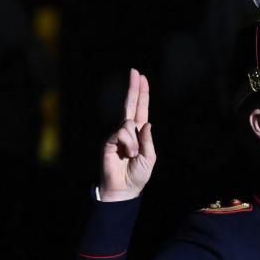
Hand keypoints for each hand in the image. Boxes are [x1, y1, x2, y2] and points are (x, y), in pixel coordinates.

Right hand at [99, 69, 155, 201]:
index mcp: (139, 133)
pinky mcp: (109, 141)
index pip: (141, 109)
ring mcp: (117, 135)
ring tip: (133, 155)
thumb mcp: (150, 157)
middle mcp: (128, 130)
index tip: (141, 78)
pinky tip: (127, 154)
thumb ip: (148, 140)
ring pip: (129, 123)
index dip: (142, 94)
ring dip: (135, 141)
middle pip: (131, 105)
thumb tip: (146, 122)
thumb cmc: (138, 174)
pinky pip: (122, 133)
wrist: (124, 188)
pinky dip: (129, 144)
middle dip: (134, 88)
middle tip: (135, 71)